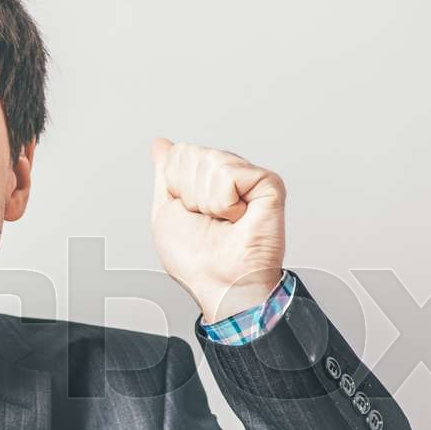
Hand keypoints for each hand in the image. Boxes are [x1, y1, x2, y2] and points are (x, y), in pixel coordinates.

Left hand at [149, 138, 285, 323]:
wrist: (219, 284)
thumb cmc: (195, 261)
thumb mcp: (164, 212)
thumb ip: (164, 174)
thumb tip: (161, 145)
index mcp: (206, 181)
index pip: (179, 153)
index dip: (175, 186)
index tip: (190, 213)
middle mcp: (229, 176)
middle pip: (192, 153)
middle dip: (188, 192)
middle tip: (207, 219)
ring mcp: (250, 178)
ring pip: (210, 160)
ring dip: (206, 201)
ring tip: (222, 220)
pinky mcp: (268, 184)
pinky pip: (229, 174)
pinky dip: (223, 203)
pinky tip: (237, 218)